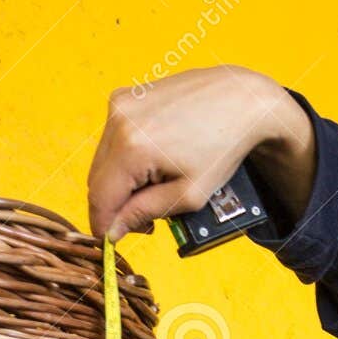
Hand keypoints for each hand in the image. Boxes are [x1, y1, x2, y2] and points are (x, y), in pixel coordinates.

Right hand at [88, 64, 287, 241]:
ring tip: (154, 190)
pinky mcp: (125, 97)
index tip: (112, 241)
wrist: (240, 100)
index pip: (100, 198)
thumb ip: (144, 213)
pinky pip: (112, 140)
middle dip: (115, 205)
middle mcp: (118, 119)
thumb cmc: (222, 146)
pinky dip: (125, 160)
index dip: (104, 225)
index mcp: (132, 146)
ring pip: (103, 161)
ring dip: (120, 183)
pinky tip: (152, 165)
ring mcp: (120, 104)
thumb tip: (113, 230)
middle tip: (144, 220)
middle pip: (97, 180)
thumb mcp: (187, 194)